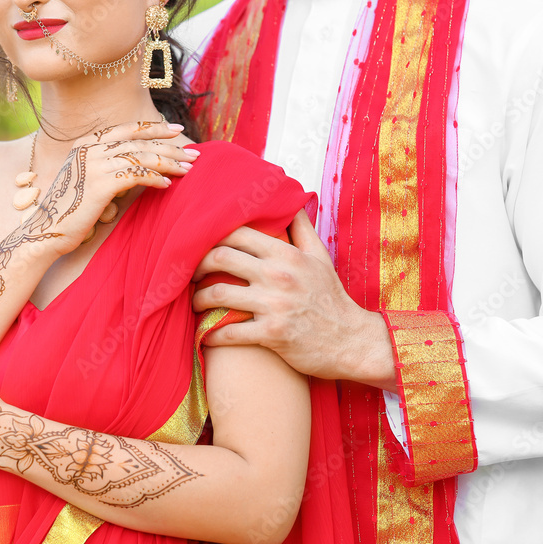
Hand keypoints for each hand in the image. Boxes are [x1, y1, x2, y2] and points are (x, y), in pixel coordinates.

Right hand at [33, 120, 198, 255]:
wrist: (47, 231)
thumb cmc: (70, 210)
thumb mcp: (87, 179)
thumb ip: (108, 166)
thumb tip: (140, 163)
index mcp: (86, 143)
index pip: (127, 129)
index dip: (155, 128)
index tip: (178, 131)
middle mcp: (89, 149)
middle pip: (138, 141)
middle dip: (169, 146)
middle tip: (193, 153)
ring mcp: (94, 165)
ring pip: (141, 156)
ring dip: (168, 162)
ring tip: (188, 169)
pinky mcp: (100, 185)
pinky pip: (136, 176)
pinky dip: (155, 179)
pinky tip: (167, 186)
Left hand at [192, 210, 392, 383]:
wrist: (352, 341)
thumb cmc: (331, 298)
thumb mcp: (321, 257)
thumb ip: (302, 229)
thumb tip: (290, 202)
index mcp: (286, 254)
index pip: (237, 234)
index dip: (211, 238)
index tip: (201, 248)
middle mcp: (278, 276)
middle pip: (220, 258)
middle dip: (196, 266)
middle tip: (191, 275)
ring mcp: (274, 305)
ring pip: (217, 294)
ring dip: (197, 300)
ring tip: (194, 304)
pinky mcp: (272, 334)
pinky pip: (229, 332)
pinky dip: (210, 335)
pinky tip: (205, 335)